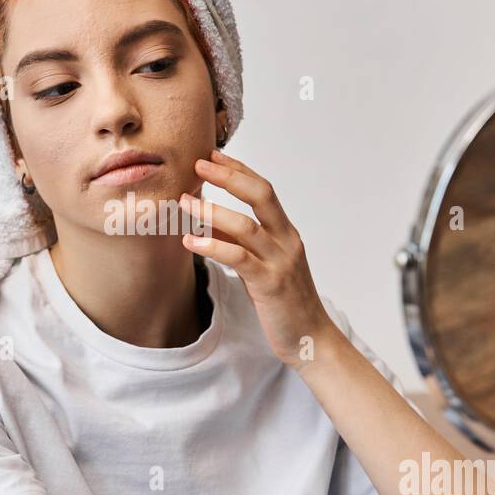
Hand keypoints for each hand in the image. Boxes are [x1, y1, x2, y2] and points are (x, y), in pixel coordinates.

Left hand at [179, 148, 337, 370]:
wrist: (310, 340)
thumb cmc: (284, 303)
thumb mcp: (261, 267)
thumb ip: (241, 245)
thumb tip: (210, 225)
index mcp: (286, 234)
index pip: (263, 190)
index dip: (238, 170)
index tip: (213, 155)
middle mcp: (286, 241)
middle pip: (261, 195)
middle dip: (229, 176)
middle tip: (199, 164)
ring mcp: (280, 262)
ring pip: (246, 226)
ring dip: (212, 210)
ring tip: (184, 202)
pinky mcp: (270, 284)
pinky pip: (239, 258)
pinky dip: (212, 246)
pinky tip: (190, 241)